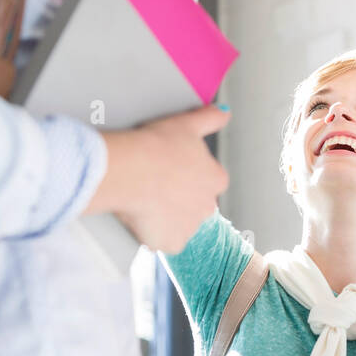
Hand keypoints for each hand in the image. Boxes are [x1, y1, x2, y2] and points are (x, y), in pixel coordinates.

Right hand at [93, 105, 230, 253]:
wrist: (130, 170)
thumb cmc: (157, 145)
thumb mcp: (186, 123)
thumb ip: (210, 118)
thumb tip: (224, 112)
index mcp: (216, 179)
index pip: (209, 181)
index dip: (189, 175)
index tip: (172, 169)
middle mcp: (209, 206)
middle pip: (195, 205)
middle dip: (180, 199)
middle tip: (157, 185)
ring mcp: (189, 228)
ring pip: (180, 225)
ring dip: (167, 217)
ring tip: (146, 200)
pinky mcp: (170, 243)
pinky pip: (163, 242)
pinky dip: (154, 234)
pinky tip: (142, 218)